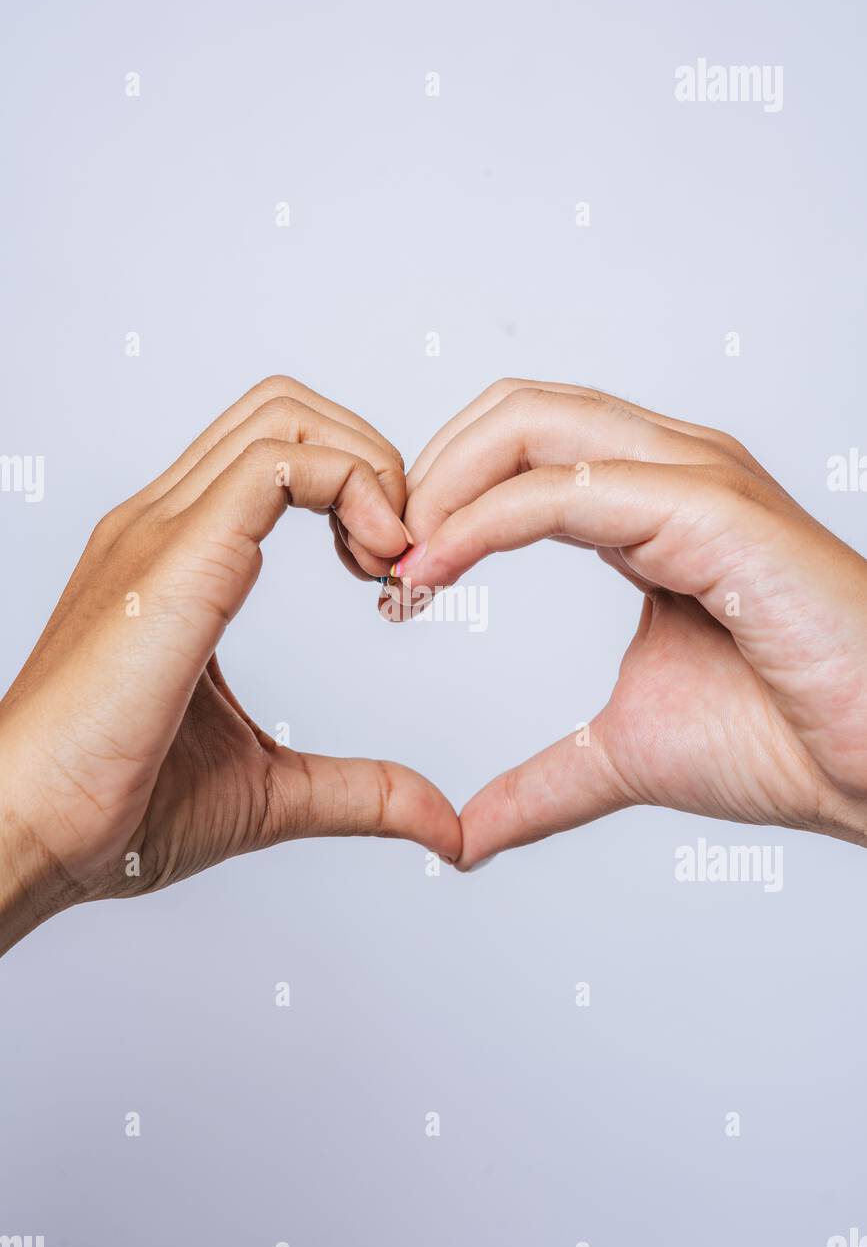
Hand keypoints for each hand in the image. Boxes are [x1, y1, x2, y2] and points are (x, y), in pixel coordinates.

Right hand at [0, 376, 460, 954]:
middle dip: (370, 459)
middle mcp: (163, 524)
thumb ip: (360, 790)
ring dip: (366, 468)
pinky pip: (276, 466)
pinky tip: (370, 563)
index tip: (388, 576)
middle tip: (397, 558)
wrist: (28, 835)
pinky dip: (350, 486)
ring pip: (284, 417)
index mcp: (176, 558)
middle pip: (284, 411)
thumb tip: (441, 823)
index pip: (273, 453)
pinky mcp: (174, 559)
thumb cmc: (117, 809)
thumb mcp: (271, 791)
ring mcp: (161, 531)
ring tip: (387, 562)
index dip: (355, 488)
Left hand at [387, 379, 866, 868]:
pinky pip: (565, 490)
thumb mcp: (619, 756)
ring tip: (394, 566)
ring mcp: (694, 476)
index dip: (438, 498)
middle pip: (512, 411)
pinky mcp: (711, 509)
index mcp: (651, 504)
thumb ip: (540, 781)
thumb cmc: (783, 741)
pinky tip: (433, 571)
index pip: (517, 449)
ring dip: (441, 485)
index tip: (385, 578)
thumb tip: (465, 834)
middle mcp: (671, 469)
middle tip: (373, 561)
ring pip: (530, 424)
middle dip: (425, 473)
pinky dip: (481, 523)